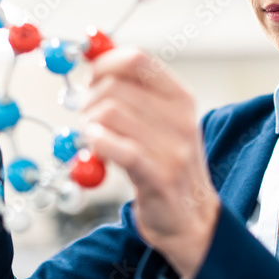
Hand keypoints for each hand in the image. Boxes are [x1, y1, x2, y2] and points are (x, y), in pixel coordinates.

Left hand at [80, 47, 220, 278]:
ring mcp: (173, 148)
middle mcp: (181, 118)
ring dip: (88, 124)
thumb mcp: (162, 123)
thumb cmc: (166, 166)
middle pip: (115, 86)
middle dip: (88, 99)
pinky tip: (94, 146)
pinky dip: (99, 143)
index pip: (137, 59)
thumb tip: (93, 68)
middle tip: (86, 117)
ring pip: (111, 113)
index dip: (103, 64)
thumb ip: (134, 96)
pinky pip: (121, 148)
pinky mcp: (160, 176)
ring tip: (91, 137)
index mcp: (181, 97)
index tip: (90, 79)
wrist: (192, 218)